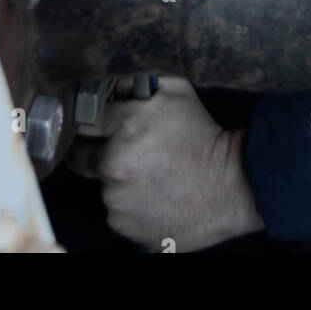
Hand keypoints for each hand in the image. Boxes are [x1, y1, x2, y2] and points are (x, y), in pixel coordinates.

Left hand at [95, 76, 265, 251]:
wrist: (229, 185)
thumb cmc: (203, 135)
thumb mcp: (178, 93)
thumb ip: (140, 84)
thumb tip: (113, 87)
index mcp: (125, 125)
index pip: (84, 118)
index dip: (90, 120)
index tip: (95, 124)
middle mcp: (113, 163)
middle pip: (82, 156)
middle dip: (97, 151)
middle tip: (123, 151)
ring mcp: (116, 199)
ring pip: (102, 186)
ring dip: (116, 180)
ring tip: (148, 176)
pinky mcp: (123, 225)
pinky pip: (116, 210)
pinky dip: (129, 204)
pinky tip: (152, 196)